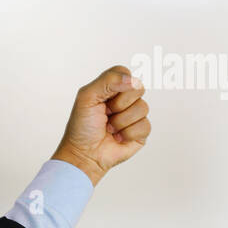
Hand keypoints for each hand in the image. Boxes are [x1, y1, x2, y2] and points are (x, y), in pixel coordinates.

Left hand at [50, 65, 151, 185]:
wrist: (84, 154)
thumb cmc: (82, 126)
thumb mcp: (87, 97)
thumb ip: (108, 80)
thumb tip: (132, 80)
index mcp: (111, 88)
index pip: (125, 74)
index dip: (116, 86)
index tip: (103, 98)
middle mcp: (125, 100)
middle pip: (138, 89)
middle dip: (118, 105)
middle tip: (106, 114)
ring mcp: (134, 115)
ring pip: (142, 108)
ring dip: (121, 121)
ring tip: (110, 128)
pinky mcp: (141, 131)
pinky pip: (145, 125)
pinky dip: (127, 133)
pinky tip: (117, 138)